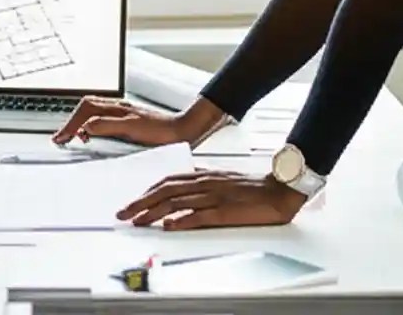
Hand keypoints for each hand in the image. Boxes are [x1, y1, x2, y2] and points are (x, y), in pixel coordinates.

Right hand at [51, 97, 187, 146]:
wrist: (184, 132)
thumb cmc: (163, 131)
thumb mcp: (133, 129)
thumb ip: (108, 126)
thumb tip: (86, 126)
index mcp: (116, 108)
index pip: (85, 110)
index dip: (71, 123)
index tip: (61, 137)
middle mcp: (118, 109)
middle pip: (86, 108)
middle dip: (71, 121)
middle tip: (61, 137)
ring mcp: (123, 115)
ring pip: (94, 113)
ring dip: (80, 123)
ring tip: (72, 137)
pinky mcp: (129, 123)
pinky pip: (103, 120)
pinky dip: (92, 127)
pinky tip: (95, 137)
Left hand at [117, 171, 306, 230]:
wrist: (278, 190)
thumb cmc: (252, 188)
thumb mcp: (221, 182)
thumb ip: (200, 186)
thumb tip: (180, 196)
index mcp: (203, 176)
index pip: (167, 181)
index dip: (147, 191)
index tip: (132, 202)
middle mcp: (204, 183)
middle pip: (165, 190)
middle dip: (141, 202)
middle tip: (123, 213)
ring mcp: (214, 196)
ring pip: (177, 202)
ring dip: (153, 212)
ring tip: (138, 221)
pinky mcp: (226, 210)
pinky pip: (200, 214)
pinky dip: (182, 220)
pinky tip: (170, 226)